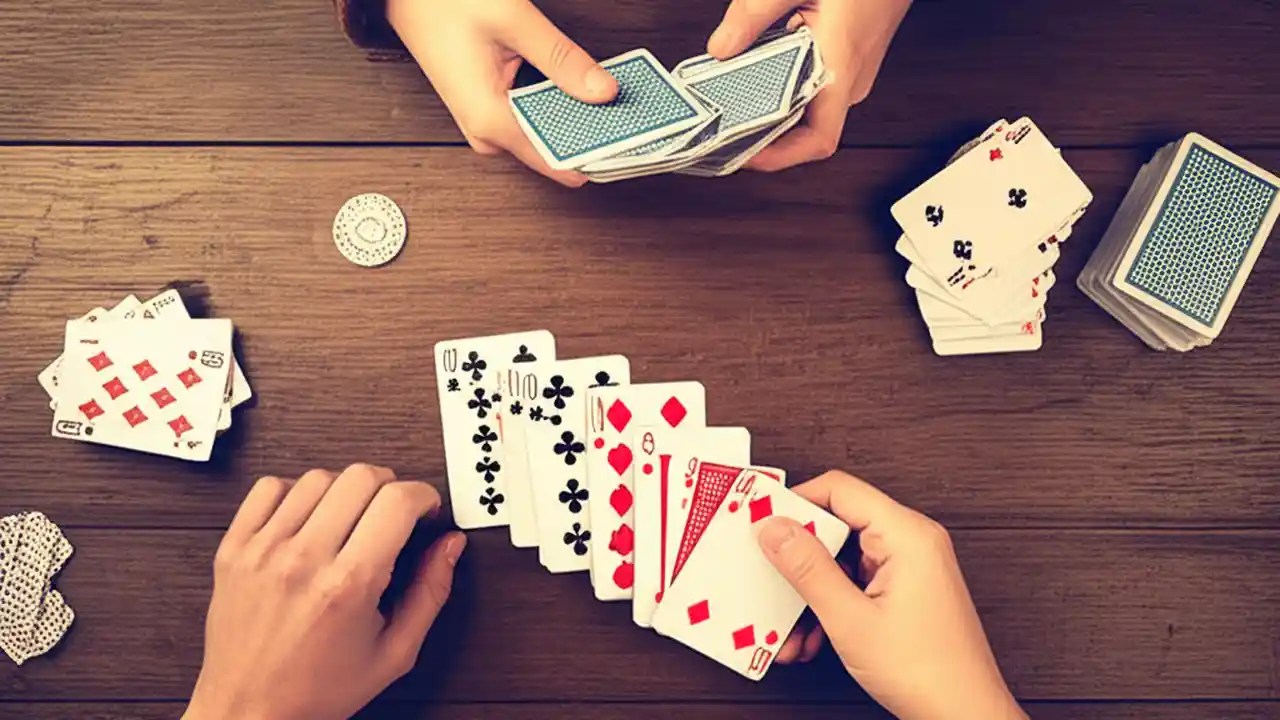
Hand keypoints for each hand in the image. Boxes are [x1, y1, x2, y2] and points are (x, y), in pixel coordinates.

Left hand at [183, 464, 465, 719]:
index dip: (424, 496)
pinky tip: (308, 518)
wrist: (247, 713)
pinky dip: (295, 492)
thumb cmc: (317, 690)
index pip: (398, 501)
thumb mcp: (394, 653)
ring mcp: (263, 550)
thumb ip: (430, 593)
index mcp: (347, 585)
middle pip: (361, 476)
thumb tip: (449, 546)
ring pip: (318, 476)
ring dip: (344, 489)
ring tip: (350, 519)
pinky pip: (268, 487)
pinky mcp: (234, 549)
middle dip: (390, 486)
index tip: (426, 509)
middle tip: (393, 512)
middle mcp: (303, 560)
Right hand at [387, 0, 618, 187]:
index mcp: (490, 120)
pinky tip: (578, 96)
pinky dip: (557, 109)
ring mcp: (487, 124)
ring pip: (544, 136)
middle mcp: (486, 132)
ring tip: (607, 106)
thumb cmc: (441, 4)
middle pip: (553, 150)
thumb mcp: (513, 22)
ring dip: (574, 121)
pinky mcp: (490, 111)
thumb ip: (561, 58)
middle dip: (588, 134)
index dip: (593, 155)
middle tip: (628, 120)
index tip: (625, 147)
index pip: (556, 161)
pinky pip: (532, 121)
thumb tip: (603, 90)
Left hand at [707, 0, 910, 171]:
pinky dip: (781, 86)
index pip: (818, 140)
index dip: (779, 157)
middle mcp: (849, 79)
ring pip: (805, 109)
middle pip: (803, 130)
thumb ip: (755, 13)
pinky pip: (811, 86)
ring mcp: (850, 72)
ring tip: (731, 103)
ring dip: (770, 108)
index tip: (743, 154)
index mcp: (841, 67)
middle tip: (722, 129)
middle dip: (762, 134)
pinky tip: (756, 70)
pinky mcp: (845, 60)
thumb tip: (721, 47)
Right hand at [757, 471, 1025, 719]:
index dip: (796, 502)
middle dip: (799, 559)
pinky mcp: (904, 590)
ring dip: (810, 592)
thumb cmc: (929, 673)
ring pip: (841, 560)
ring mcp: (909, 567)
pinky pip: (855, 582)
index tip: (762, 520)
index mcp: (907, 535)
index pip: (839, 490)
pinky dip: (830, 605)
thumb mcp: (850, 619)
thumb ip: (808, 568)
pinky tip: (811, 637)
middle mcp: (912, 543)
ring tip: (789, 625)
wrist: (965, 716)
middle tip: (769, 575)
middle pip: (837, 526)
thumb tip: (776, 529)